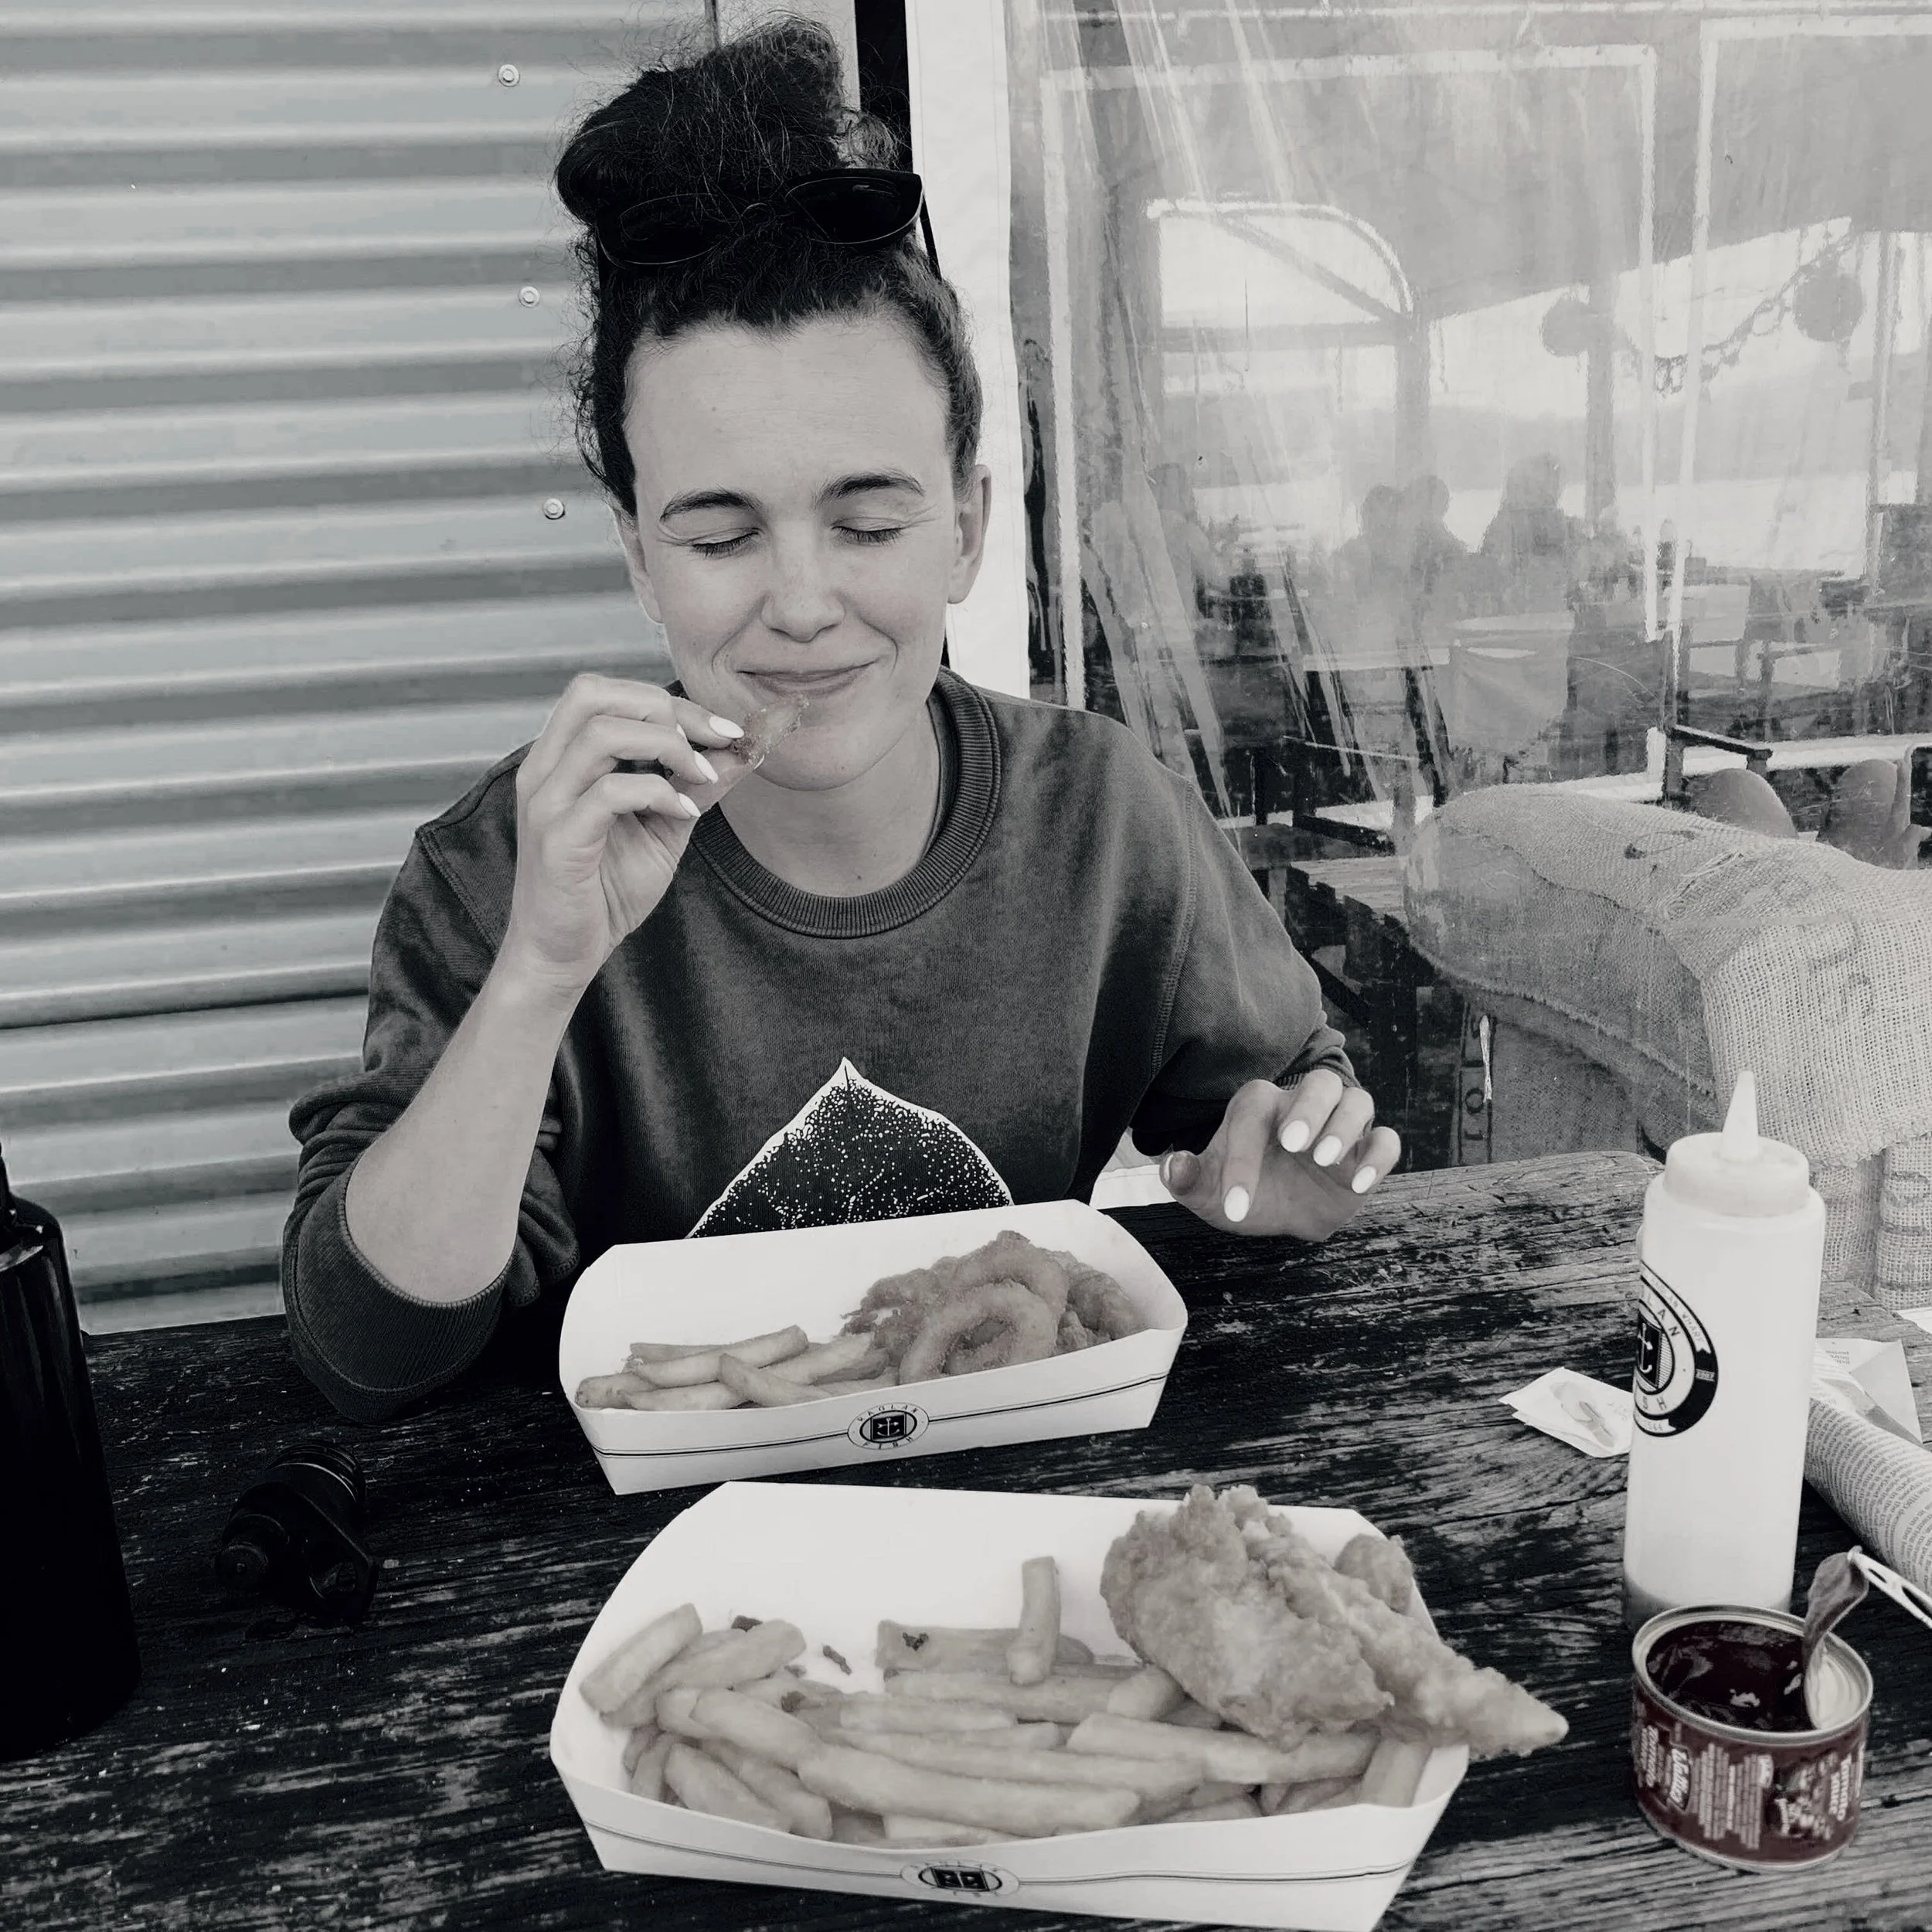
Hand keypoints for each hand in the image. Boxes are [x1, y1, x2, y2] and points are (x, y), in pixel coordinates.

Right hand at [499, 674, 761, 1000]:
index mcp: (560, 759)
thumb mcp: (664, 828)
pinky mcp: (557, 839)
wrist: (563, 953)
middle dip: (664, 709)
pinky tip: (685, 812)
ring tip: (702, 777)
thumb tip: (742, 749)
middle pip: (592, 693)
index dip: (668, 701)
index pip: (603, 693)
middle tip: (713, 741)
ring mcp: (546, 803)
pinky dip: (657, 792)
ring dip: (666, 746)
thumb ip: (694, 786)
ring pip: (601, 734)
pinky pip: (609, 792)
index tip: (723, 729)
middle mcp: (544, 770)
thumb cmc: (605, 891)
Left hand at [1158, 1071, 1401, 1241]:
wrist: (1281, 1213)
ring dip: (1344, 1126)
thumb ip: (1186, 1179)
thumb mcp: (1208, 1192)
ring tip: (1324, 1160)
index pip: (1252, 1117)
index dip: (1241, 1161)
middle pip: (1320, 1084)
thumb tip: (1175, 1166)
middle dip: (1310, 1108)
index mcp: (1258, 1107)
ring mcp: (1340, 1126)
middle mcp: (1303, 1106)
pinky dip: (1378, 1157)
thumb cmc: (1242, 1191)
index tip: (1235, 1207)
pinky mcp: (1366, 1152)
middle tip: (1295, 1143)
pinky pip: (1386, 1140)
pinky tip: (1360, 1184)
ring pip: (1357, 1101)